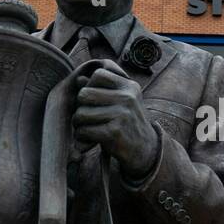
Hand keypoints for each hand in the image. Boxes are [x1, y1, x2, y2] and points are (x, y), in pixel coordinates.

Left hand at [71, 60, 158, 178]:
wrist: (144, 149)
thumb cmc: (126, 122)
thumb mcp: (119, 101)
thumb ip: (100, 89)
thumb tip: (78, 79)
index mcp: (130, 86)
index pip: (98, 74)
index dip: (90, 86)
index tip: (95, 100)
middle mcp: (128, 98)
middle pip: (84, 94)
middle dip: (80, 107)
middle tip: (86, 117)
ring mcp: (122, 114)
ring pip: (81, 113)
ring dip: (79, 124)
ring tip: (88, 128)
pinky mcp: (114, 132)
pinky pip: (84, 131)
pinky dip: (82, 137)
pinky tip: (90, 139)